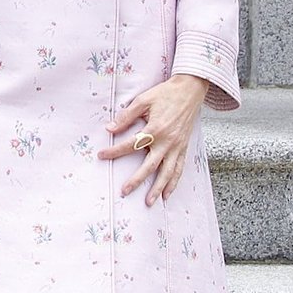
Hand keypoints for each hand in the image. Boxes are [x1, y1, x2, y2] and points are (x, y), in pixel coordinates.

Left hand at [98, 74, 209, 204]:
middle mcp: (167, 141)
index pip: (131, 144)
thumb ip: (126, 116)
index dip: (115, 151)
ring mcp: (177, 146)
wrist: (191, 89)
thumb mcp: (144, 100)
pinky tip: (167, 194)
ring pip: (167, 172)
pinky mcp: (184, 147)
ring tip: (149, 202)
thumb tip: (110, 129)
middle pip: (150, 165)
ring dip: (158, 188)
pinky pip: (179, 168)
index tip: (102, 155)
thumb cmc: (166, 93)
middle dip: (137, 180)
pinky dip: (174, 182)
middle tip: (124, 191)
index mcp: (155, 128)